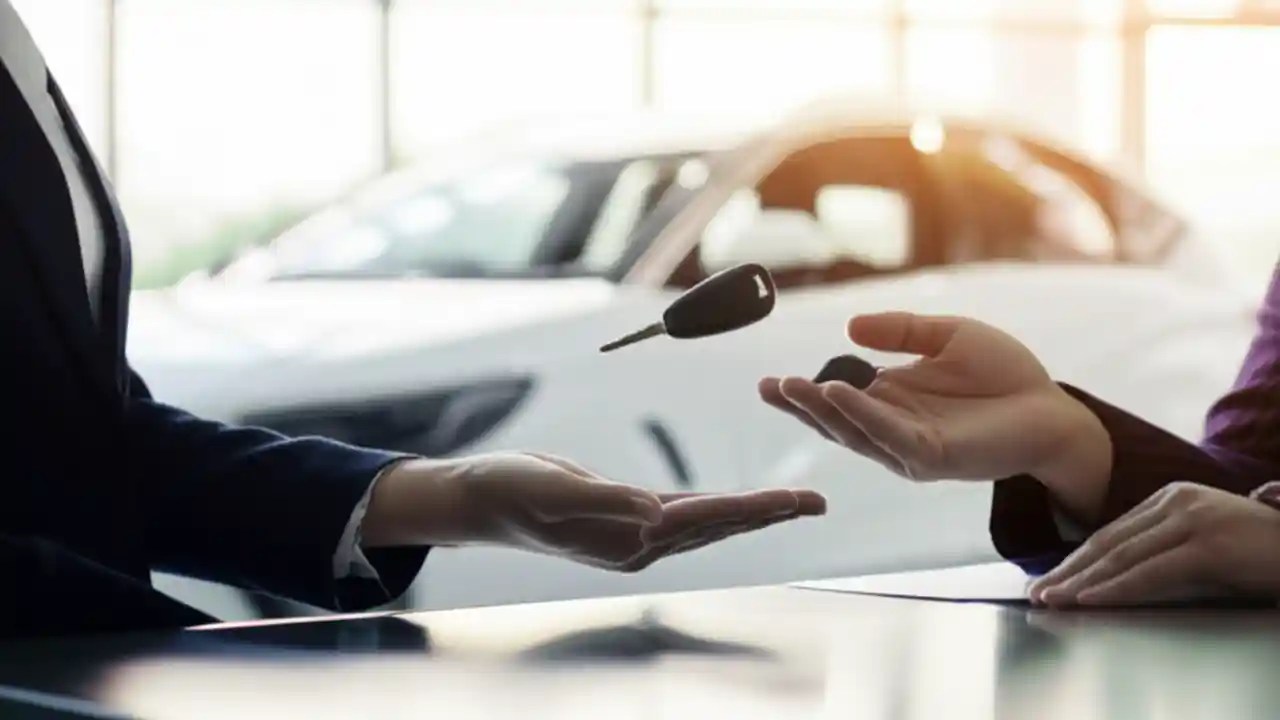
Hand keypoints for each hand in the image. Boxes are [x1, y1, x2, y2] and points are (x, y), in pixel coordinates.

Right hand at [364, 452, 825, 572]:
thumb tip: (653, 513)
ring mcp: (633, 536)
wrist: (480, 499)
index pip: (707, 517)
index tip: (797, 500)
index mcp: (629, 536)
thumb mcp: (554, 489)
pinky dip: (717, 507)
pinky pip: (684, 514)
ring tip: (791, 503)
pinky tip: (733, 503)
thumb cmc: (512, 489)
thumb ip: (604, 501)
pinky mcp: (624, 521)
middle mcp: (639, 543)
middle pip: (719, 525)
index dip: (754, 508)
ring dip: (751, 512)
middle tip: (818, 502)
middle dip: (769, 513)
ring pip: (707, 522)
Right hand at [759, 312, 1111, 521]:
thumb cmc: (1004, 374)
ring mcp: (909, 446)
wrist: (1053, 408)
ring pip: (854, 431)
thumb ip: (901, 331)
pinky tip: (838, 392)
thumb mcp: (946, 336)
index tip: (768, 383)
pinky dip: (861, 414)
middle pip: (835, 421)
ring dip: (821, 410)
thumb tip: (849, 327)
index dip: (803, 393)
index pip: (836, 400)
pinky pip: (889, 435)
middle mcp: (893, 428)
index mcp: (891, 401)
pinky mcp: (933, 456)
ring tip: (791, 388)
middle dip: (800, 406)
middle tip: (768, 387)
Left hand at [1029, 482, 1279, 606]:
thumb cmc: (1261, 553)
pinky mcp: (1208, 546)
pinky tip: (1088, 599)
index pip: (1113, 532)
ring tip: (1051, 599)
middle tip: (1037, 592)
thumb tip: (1113, 574)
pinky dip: (1115, 588)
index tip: (1051, 579)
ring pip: (1123, 557)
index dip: (1078, 559)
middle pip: (1110, 543)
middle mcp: (1177, 501)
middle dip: (1069, 571)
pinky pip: (1151, 573)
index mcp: (1172, 496)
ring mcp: (1192, 520)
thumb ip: (1163, 550)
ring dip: (1081, 582)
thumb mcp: (1203, 545)